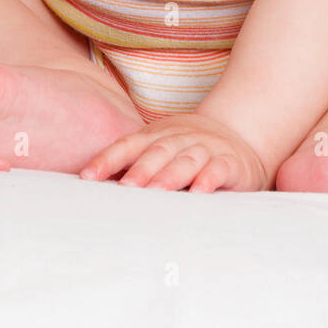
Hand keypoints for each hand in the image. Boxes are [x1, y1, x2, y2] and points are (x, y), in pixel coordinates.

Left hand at [78, 111, 268, 192]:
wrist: (240, 136)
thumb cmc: (190, 151)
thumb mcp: (162, 151)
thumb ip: (136, 165)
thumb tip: (93, 189)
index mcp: (158, 135)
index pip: (129, 145)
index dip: (108, 159)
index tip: (87, 177)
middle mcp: (181, 138)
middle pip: (158, 152)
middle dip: (140, 169)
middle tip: (124, 188)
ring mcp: (207, 148)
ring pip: (187, 160)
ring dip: (170, 175)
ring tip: (156, 192)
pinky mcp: (231, 162)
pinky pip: (219, 168)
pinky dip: (209, 178)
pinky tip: (199, 191)